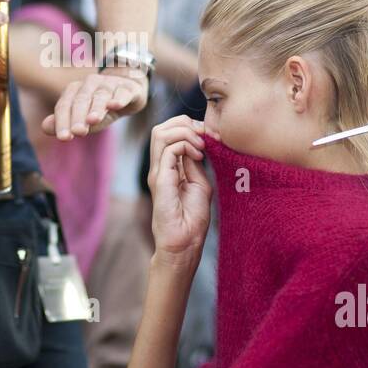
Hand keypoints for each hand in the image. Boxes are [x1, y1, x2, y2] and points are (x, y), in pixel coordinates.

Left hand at [42, 66, 148, 138]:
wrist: (129, 90)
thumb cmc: (100, 107)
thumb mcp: (83, 117)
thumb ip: (64, 121)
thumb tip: (45, 127)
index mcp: (74, 90)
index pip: (64, 105)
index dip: (63, 121)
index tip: (64, 138)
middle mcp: (90, 84)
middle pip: (81, 99)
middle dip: (78, 116)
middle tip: (77, 132)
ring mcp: (110, 84)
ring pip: (101, 95)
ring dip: (96, 107)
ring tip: (92, 120)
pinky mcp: (128, 88)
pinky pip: (122, 92)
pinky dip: (119, 98)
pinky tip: (115, 105)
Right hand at [148, 115, 211, 262]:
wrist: (185, 243)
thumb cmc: (193, 219)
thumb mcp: (200, 183)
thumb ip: (195, 163)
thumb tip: (196, 144)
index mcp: (168, 167)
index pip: (169, 132)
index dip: (189, 127)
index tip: (209, 135)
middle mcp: (159, 167)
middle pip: (162, 128)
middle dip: (185, 123)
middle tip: (204, 135)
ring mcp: (158, 172)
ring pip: (161, 133)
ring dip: (185, 132)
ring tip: (201, 145)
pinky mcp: (160, 180)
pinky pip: (168, 149)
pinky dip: (186, 145)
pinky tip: (199, 155)